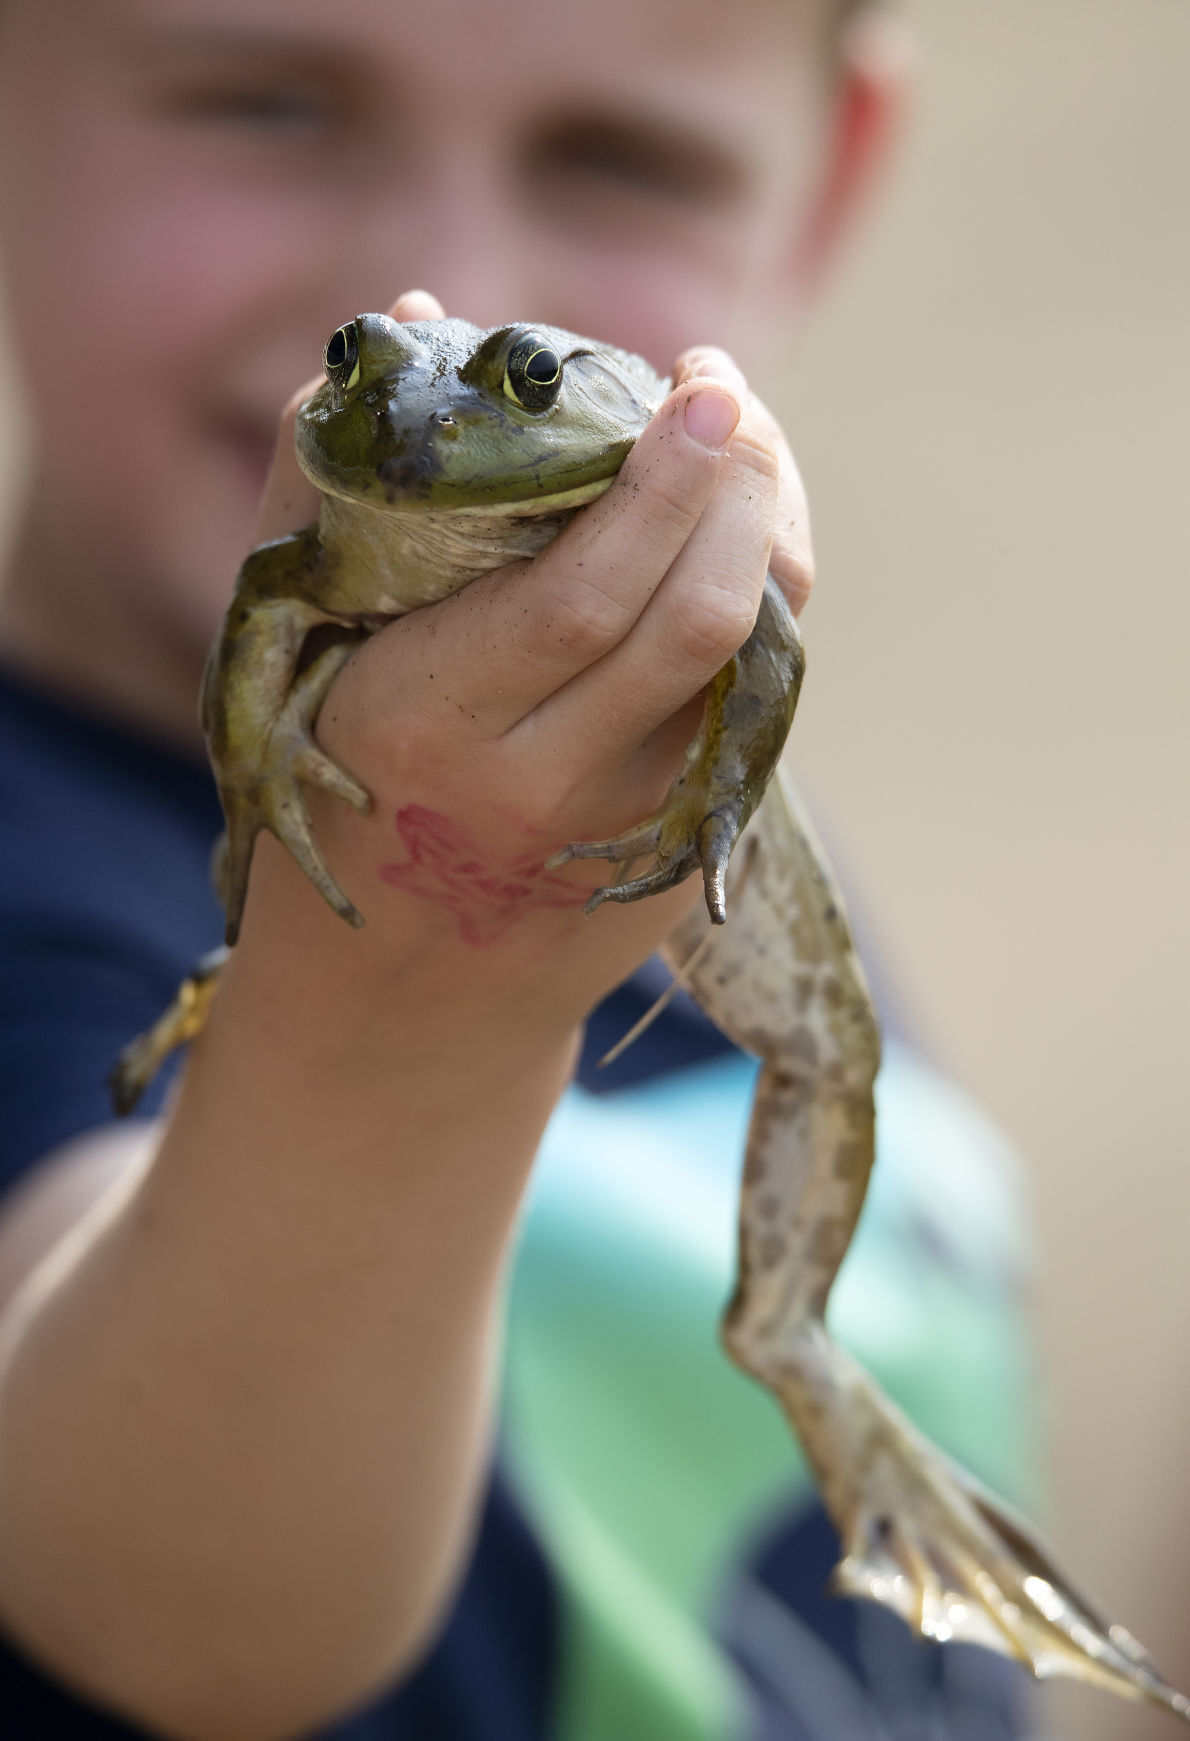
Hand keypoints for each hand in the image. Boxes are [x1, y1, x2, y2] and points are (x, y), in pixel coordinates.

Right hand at [240, 291, 813, 1032]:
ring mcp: (630, 832)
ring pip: (747, 660)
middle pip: (694, 619)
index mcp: (428, 728)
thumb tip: (415, 315)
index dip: (662, 482)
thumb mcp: (296, 655)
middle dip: (742, 484)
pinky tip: (734, 546)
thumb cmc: (332, 795)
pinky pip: (752, 701)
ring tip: (744, 454)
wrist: (401, 1008)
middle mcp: (543, 789)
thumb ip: (330, 484)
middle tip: (730, 394)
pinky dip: (760, 608)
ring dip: (770, 537)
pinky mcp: (684, 852)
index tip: (701, 381)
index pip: (582, 596)